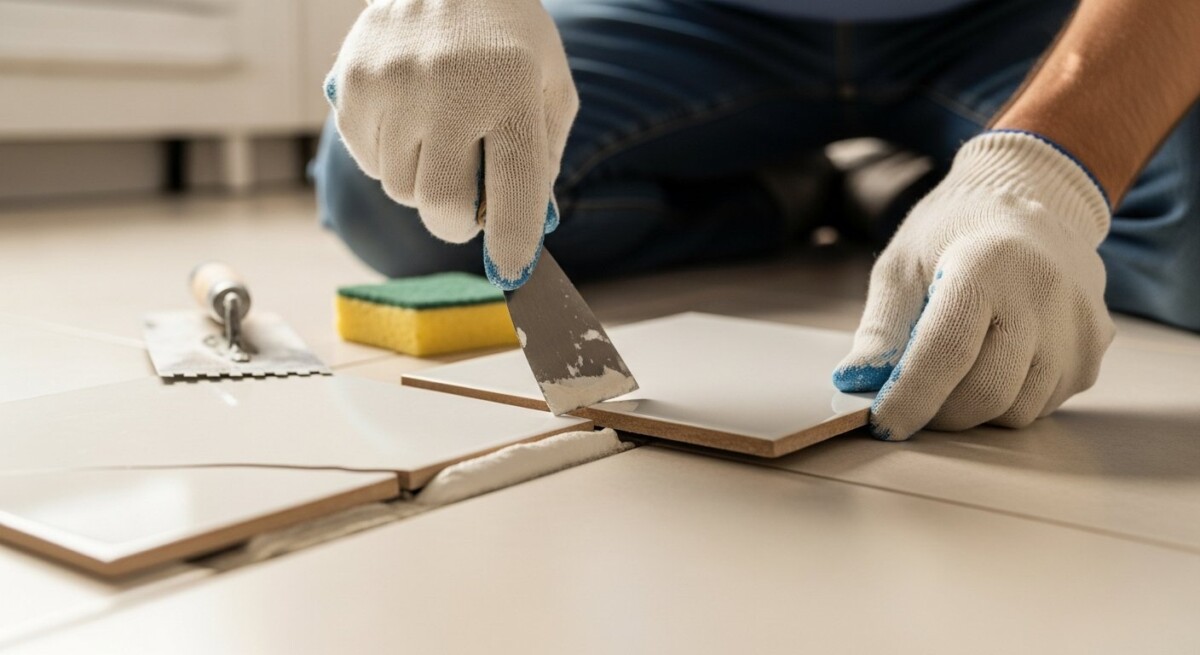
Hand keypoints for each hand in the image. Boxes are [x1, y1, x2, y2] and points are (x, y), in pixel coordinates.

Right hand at [325, 0, 578, 288]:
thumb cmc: (509, 38)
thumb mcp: (550, 85)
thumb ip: (544, 156)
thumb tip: (527, 230)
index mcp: (513, 89)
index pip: (513, 187)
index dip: (512, 240)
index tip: (511, 270)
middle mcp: (450, 87)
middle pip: (440, 203)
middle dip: (455, 222)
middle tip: (466, 211)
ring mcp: (395, 83)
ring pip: (399, 188)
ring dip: (422, 184)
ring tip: (439, 142)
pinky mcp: (353, 82)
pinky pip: (367, 161)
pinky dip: (388, 158)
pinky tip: (408, 122)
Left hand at [833, 131, 1115, 439]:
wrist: (1029, 201)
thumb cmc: (952, 234)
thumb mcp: (900, 264)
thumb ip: (880, 328)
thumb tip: (854, 383)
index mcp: (988, 263)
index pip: (948, 351)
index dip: (912, 397)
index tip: (883, 425)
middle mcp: (1044, 292)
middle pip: (987, 392)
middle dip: (940, 412)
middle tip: (914, 399)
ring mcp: (1080, 322)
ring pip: (1018, 409)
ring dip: (976, 410)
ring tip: (957, 369)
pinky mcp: (1096, 347)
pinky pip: (1044, 403)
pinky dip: (1009, 399)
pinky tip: (996, 359)